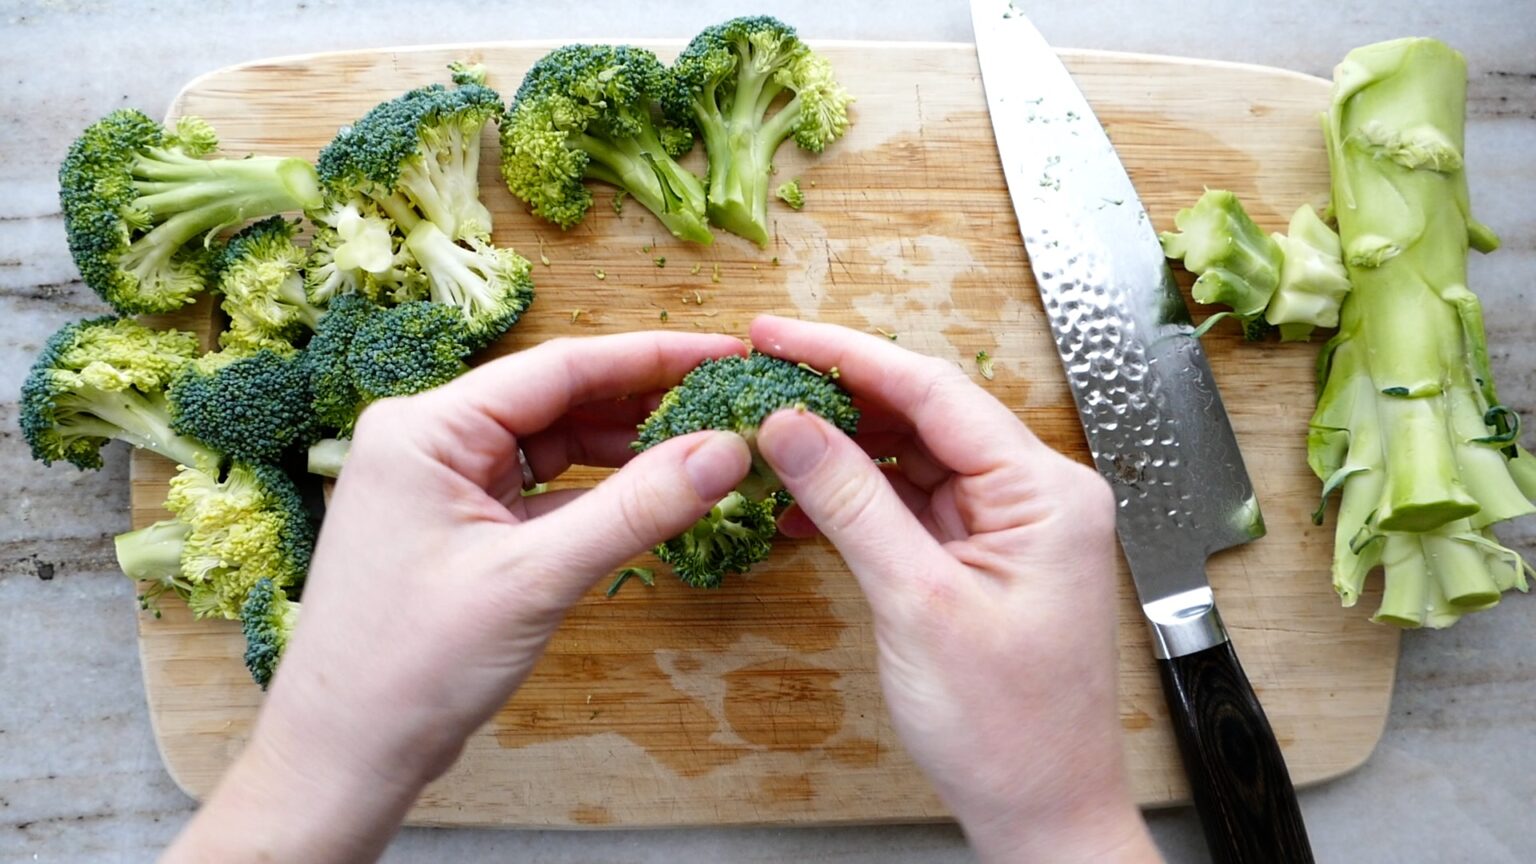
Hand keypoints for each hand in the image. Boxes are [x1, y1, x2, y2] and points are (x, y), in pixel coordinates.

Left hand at [165, 332, 752, 863]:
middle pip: (556, 400)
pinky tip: (651, 498)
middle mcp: (427, 441)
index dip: (650, 357)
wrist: (343, 758)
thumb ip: (635, 508)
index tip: (724, 351)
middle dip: (641, 403)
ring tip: (702, 450)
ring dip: (623, 450)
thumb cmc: (412, 667)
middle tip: (726, 404)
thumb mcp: (536, 578)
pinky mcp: (457, 529)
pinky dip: (595, 495)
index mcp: (424, 428)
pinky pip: (539, 492)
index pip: (557, 368)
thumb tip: (726, 451)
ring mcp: (441, 487)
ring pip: (551, 446)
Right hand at [752, 316, 1159, 863]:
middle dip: (837, 395)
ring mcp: (1006, 526)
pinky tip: (797, 498)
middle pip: (923, 415)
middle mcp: (1034, 494)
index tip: (776, 334)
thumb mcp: (917, 604)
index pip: (934, 391)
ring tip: (764, 431)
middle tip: (757, 374)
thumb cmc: (1007, 728)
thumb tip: (789, 425)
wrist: (1040, 813)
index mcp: (1045, 491)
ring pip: (910, 457)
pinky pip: (908, 505)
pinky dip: (854, 500)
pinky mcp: (979, 558)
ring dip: (839, 448)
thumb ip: (850, 503)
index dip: (846, 355)